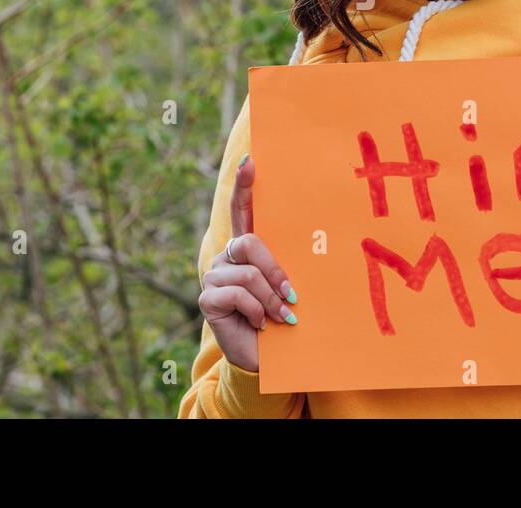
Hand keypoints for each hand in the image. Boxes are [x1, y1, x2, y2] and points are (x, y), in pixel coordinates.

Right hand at [196, 155, 298, 371]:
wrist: (265, 359)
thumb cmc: (280, 318)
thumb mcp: (286, 287)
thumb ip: (286, 265)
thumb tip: (312, 241)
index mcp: (246, 251)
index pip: (241, 210)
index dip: (243, 186)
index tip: (250, 160)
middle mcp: (226, 258)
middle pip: (249, 243)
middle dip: (274, 269)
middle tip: (291, 295)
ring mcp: (214, 277)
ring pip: (248, 274)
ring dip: (270, 299)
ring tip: (279, 316)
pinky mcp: (208, 299)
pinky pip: (238, 294)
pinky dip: (256, 311)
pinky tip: (258, 324)